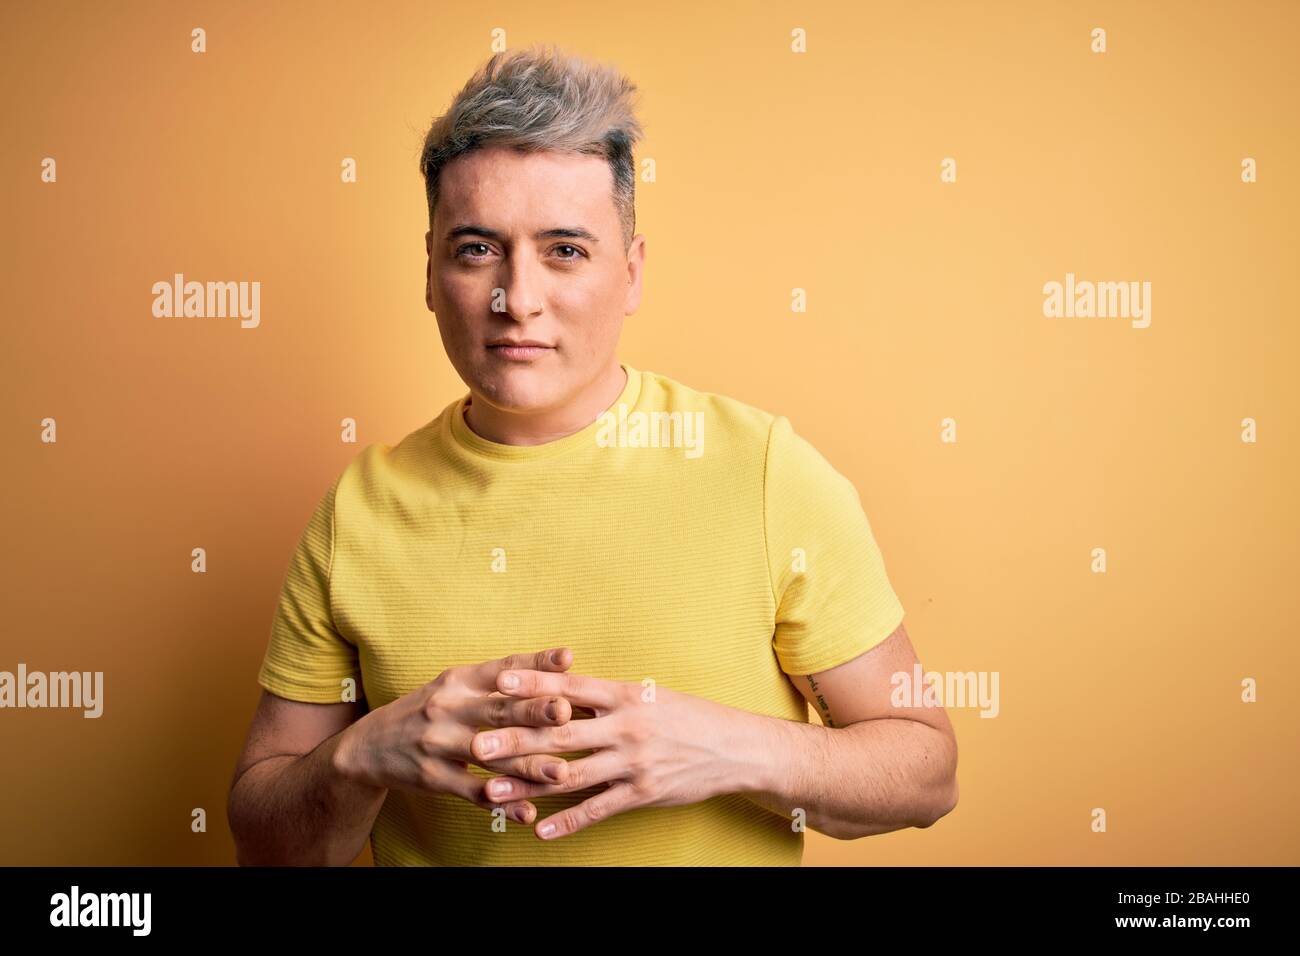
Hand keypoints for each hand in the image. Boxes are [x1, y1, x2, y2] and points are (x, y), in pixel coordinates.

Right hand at [334, 648, 577, 825]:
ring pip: (491, 756)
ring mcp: (439, 743)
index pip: (502, 667)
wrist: (368, 746)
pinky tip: (527, 812)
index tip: (568, 657)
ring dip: (528, 765)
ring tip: (561, 771)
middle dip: (534, 711)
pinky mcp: (433, 777)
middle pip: (498, 709)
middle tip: (567, 712)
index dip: (535, 662)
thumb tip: (560, 663)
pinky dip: (502, 802)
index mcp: (458, 680)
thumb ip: (501, 678)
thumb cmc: (428, 710)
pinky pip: (472, 792)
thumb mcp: (455, 686)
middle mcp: (448, 707)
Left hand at [470, 666, 759, 838]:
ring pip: (570, 776)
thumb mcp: (648, 694)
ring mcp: (633, 763)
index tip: (498, 681)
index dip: (534, 684)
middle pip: (561, 735)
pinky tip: (539, 830)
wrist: (733, 748)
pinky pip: (598, 809)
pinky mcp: (642, 793)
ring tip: (491, 791)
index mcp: (624, 695)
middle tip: (476, 743)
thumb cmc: (685, 716)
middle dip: (515, 740)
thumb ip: (605, 696)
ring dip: (527, 785)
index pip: (571, 687)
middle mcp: (625, 727)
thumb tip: (559, 689)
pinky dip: (566, 822)